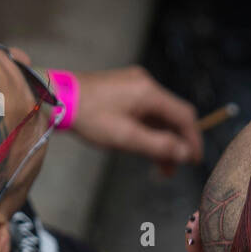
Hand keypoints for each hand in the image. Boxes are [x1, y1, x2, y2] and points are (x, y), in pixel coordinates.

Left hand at [67, 66, 203, 172]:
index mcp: (150, 93)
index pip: (185, 116)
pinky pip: (145, 111)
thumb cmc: (90, 117)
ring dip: (162, 138)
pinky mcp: (123, 89)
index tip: (194, 160)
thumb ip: (160, 146)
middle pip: (173, 115)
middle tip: (173, 167)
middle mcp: (146, 84)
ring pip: (159, 115)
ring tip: (159, 165)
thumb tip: (185, 154)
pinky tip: (145, 147)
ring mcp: (134, 85)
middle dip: (177, 142)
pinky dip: (150, 129)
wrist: (56, 98)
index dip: (193, 140)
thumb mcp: (127, 138)